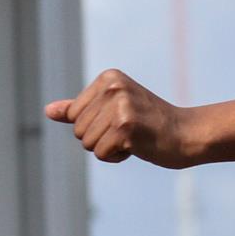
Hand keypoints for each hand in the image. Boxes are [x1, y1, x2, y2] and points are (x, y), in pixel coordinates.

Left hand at [47, 70, 197, 168]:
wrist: (186, 134)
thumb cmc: (150, 123)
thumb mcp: (113, 109)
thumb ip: (79, 109)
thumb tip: (48, 111)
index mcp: (108, 78)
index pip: (73, 115)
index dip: (94, 126)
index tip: (122, 120)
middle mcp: (113, 87)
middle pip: (78, 130)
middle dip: (100, 139)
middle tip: (130, 131)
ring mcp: (120, 107)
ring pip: (87, 144)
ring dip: (108, 149)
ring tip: (134, 138)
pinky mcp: (126, 127)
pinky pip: (101, 154)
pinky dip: (117, 157)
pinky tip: (137, 147)